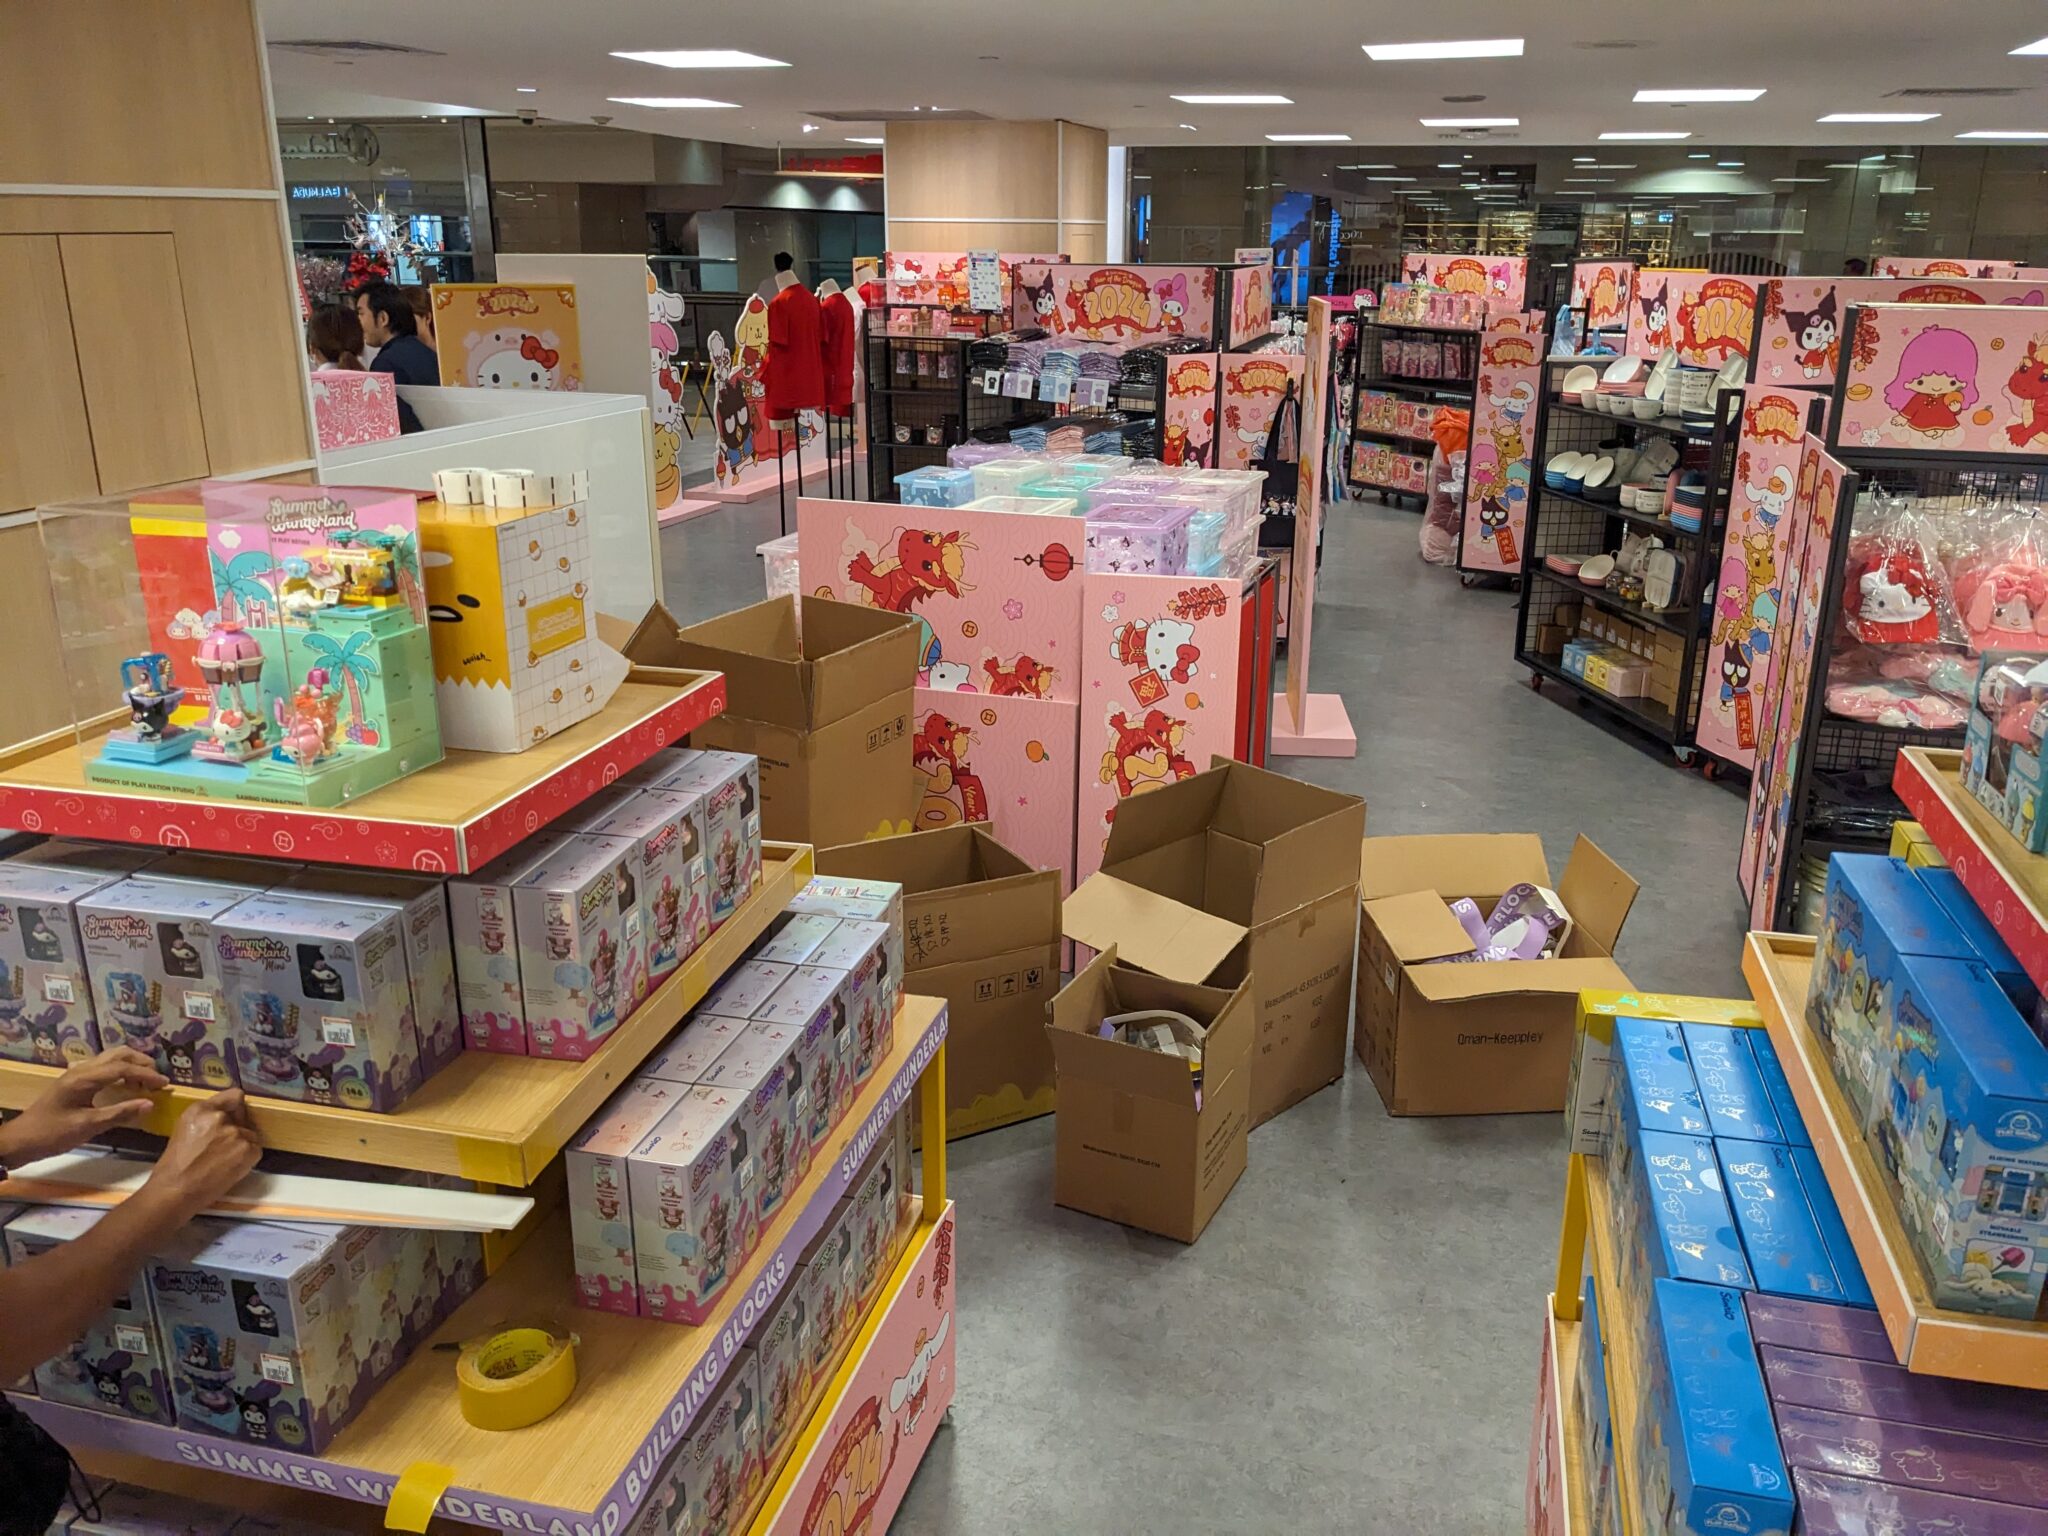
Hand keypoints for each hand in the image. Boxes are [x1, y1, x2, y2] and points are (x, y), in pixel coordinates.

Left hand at [0, 1046, 165, 1166]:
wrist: (21, 1140)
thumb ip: (119, 1113)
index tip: (164, 1085)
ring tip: (145, 1081)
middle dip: (141, 1063)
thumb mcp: (87, 1126)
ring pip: (109, 1058)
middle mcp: (81, 1070)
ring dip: (131, 1065)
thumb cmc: (52, 1134)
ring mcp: (76, 1074)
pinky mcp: (74, 1082)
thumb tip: (150, 1104)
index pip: (122, 1068)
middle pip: (117, 1055)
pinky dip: (119, 1071)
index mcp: (84, 1079)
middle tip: (157, 1079)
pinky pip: (102, 1067)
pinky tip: (125, 1084)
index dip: (146, 1075)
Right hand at [138, 1090, 260, 1221]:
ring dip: (241, 1145)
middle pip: (243, 1117)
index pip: (234, 1095)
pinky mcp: (248, 1149)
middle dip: (236, 1129)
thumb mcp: (185, 1129)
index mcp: (201, 1109)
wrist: (175, 1191)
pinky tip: (230, 1167)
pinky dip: (247, 1158)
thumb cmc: (174, 1166)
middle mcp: (220, 1116)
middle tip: (221, 1147)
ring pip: (250, 1134)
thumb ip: (206, 1118)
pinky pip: (255, 1149)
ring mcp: (236, 1132)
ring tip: (223, 1160)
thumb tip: (226, 1115)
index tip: (233, 1117)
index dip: (235, 1108)